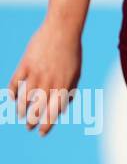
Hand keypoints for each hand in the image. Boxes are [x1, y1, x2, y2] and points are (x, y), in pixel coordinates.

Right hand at [9, 21, 82, 135]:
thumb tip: (62, 110)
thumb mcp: (76, 73)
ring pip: (25, 99)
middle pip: (37, 109)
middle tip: (29, 127)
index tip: (41, 133)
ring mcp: (36, 73)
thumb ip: (69, 91)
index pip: (53, 112)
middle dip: (32, 121)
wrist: (63, 30)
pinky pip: (15, 83)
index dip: (47, 125)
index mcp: (64, 85)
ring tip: (21, 115)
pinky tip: (14, 98)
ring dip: (21, 110)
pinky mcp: (25, 64)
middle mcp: (50, 81)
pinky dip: (13, 93)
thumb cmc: (71, 53)